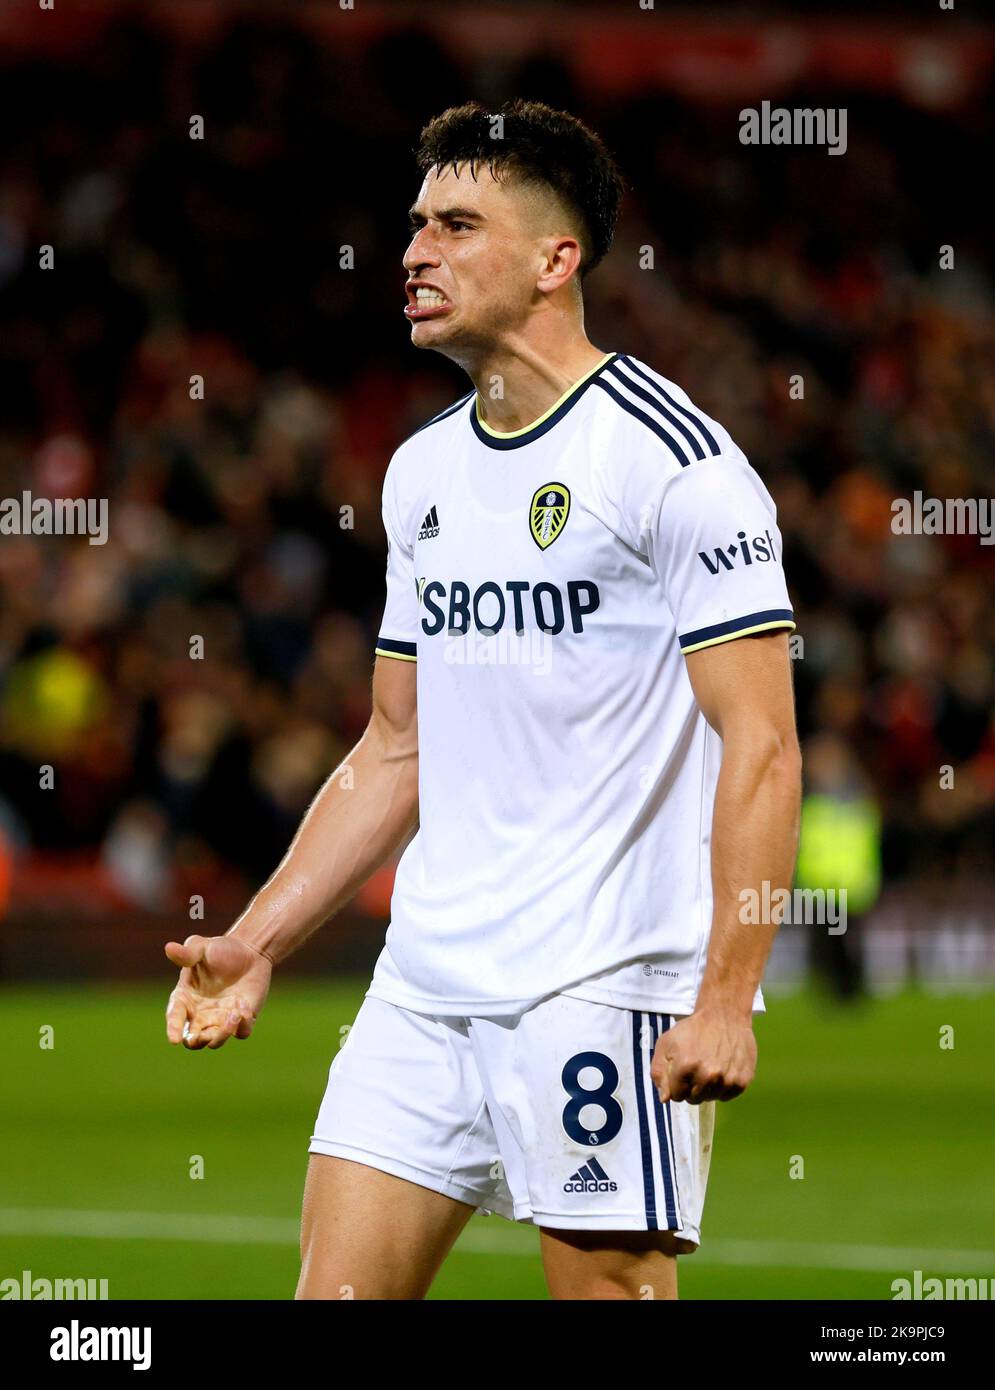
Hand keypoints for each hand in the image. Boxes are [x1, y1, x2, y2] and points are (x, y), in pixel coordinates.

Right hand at [164, 934, 272, 1050]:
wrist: (249, 952)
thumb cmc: (219, 949)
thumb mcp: (202, 947)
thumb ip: (187, 953)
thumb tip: (169, 948)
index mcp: (184, 998)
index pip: (175, 1017)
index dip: (173, 1029)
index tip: (173, 1039)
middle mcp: (200, 1014)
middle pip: (193, 1040)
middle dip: (197, 1041)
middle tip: (203, 1035)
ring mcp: (221, 1020)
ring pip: (216, 1041)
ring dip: (222, 1034)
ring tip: (234, 1014)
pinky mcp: (243, 1020)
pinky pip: (241, 1032)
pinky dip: (242, 1026)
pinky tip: (245, 1007)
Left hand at [650, 1008, 756, 1103]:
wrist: (724, 1015)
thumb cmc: (693, 1029)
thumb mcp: (666, 1043)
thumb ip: (659, 1072)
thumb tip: (664, 1098)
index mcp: (687, 1066)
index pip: (676, 1096)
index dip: (676, 1084)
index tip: (682, 1072)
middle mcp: (708, 1076)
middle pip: (693, 1099)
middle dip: (691, 1087)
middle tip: (696, 1068)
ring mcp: (727, 1080)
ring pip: (710, 1098)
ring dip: (707, 1088)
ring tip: (709, 1067)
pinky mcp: (742, 1081)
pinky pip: (726, 1096)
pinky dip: (722, 1088)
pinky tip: (721, 1070)